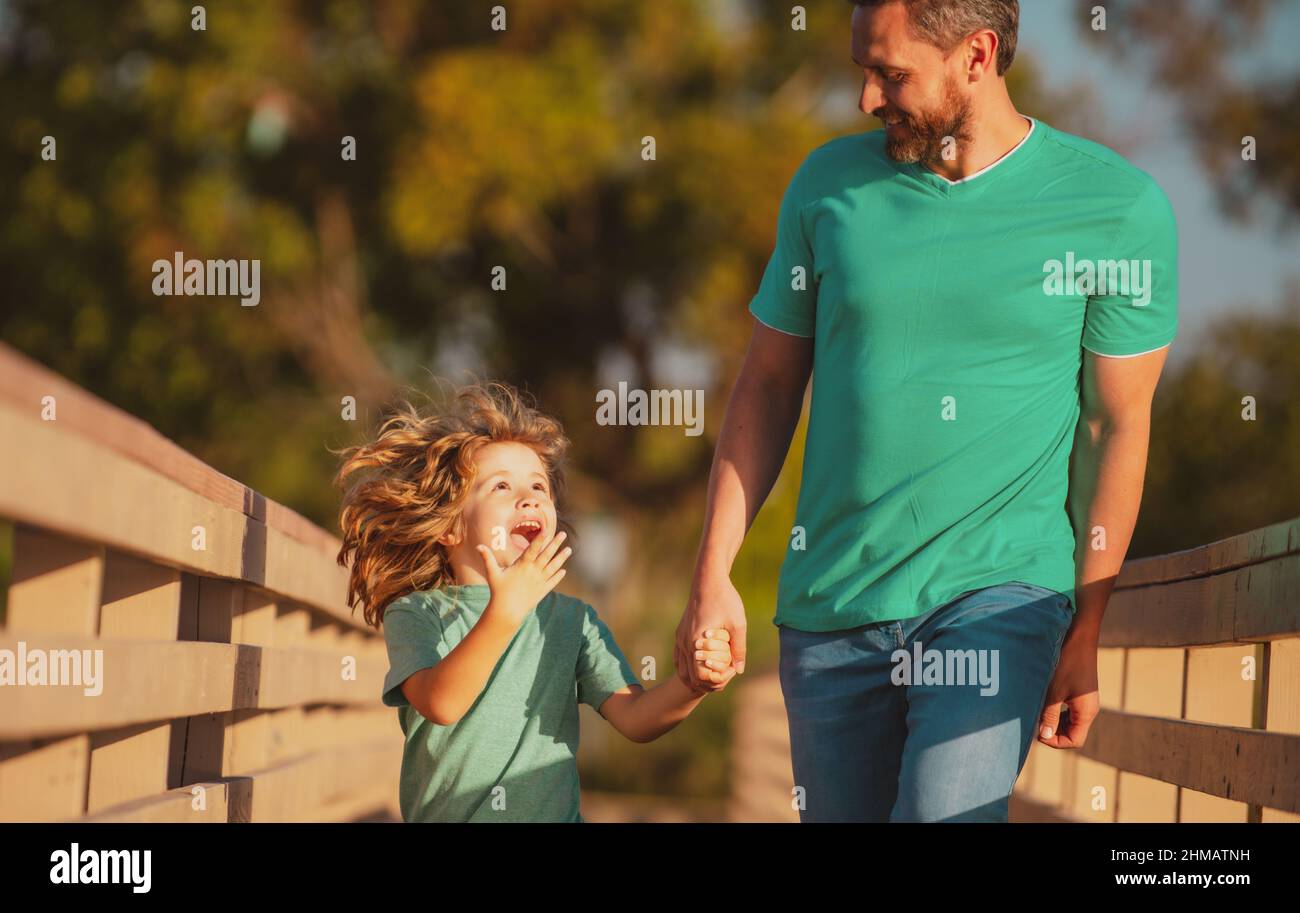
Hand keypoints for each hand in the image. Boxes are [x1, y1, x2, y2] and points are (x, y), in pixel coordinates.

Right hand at [476, 530, 569, 626]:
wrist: (508, 611)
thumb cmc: (498, 591)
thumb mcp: (492, 574)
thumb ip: (487, 558)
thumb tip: (478, 546)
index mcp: (522, 566)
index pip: (532, 549)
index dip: (540, 539)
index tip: (547, 530)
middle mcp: (533, 572)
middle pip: (547, 555)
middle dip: (555, 544)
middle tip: (564, 534)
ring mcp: (539, 581)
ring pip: (553, 567)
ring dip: (561, 558)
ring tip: (569, 549)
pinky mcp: (542, 591)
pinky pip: (553, 581)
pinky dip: (558, 575)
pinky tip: (563, 570)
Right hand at [675, 571, 746, 692]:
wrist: (708, 581)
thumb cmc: (725, 600)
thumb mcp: (738, 624)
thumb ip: (738, 648)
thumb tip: (739, 669)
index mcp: (697, 642)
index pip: (699, 676)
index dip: (714, 681)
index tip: (729, 673)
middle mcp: (684, 642)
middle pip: (689, 677)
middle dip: (706, 683)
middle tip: (723, 678)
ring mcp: (680, 638)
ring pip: (681, 669)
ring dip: (695, 677)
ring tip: (714, 674)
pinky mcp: (680, 633)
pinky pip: (679, 658)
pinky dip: (688, 667)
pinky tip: (702, 665)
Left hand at [1037, 631, 1100, 748]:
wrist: (1080, 638)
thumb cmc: (1067, 662)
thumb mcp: (1054, 691)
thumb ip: (1049, 715)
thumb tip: (1044, 736)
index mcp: (1087, 712)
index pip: (1074, 740)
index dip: (1055, 741)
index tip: (1037, 732)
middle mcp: (1090, 710)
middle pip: (1073, 733)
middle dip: (1053, 732)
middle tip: (1035, 722)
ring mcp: (1086, 701)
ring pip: (1070, 722)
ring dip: (1054, 721)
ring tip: (1038, 712)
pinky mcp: (1081, 693)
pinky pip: (1070, 711)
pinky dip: (1057, 711)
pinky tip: (1045, 703)